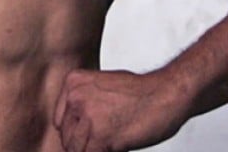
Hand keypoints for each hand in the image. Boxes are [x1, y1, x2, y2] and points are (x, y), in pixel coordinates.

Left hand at [53, 68, 191, 151]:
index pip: (60, 121)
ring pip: (77, 150)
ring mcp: (87, 118)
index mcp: (73, 83)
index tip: (91, 134)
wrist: (167, 94)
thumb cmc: (142, 92)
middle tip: (104, 140)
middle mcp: (76, 98)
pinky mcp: (101, 137)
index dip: (76, 132)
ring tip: (111, 143)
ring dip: (93, 150)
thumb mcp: (103, 87)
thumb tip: (74, 130)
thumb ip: (84, 104)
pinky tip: (118, 146)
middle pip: (67, 138)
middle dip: (84, 144)